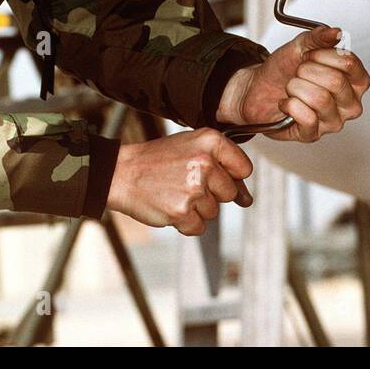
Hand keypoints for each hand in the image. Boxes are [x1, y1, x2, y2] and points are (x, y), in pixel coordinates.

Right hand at [106, 129, 253, 234]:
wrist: (123, 173)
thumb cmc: (158, 160)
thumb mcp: (191, 147)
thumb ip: (223, 166)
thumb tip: (247, 199)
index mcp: (210, 141)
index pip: (244, 168)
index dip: (230, 175)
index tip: (211, 174)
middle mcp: (205, 163)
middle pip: (230, 193)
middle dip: (211, 193)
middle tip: (185, 182)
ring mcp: (194, 188)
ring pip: (213, 212)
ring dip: (196, 208)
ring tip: (174, 191)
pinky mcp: (182, 211)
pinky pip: (199, 227)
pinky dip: (185, 222)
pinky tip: (169, 205)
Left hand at [216, 25, 369, 142]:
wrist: (258, 88)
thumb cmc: (284, 69)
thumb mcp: (300, 46)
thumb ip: (319, 37)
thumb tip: (336, 33)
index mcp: (354, 80)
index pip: (350, 63)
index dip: (324, 55)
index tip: (310, 54)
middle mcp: (349, 103)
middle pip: (336, 81)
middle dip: (307, 71)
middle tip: (298, 72)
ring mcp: (334, 121)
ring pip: (320, 99)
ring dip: (296, 87)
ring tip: (291, 87)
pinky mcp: (314, 134)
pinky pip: (306, 117)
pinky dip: (288, 105)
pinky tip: (286, 104)